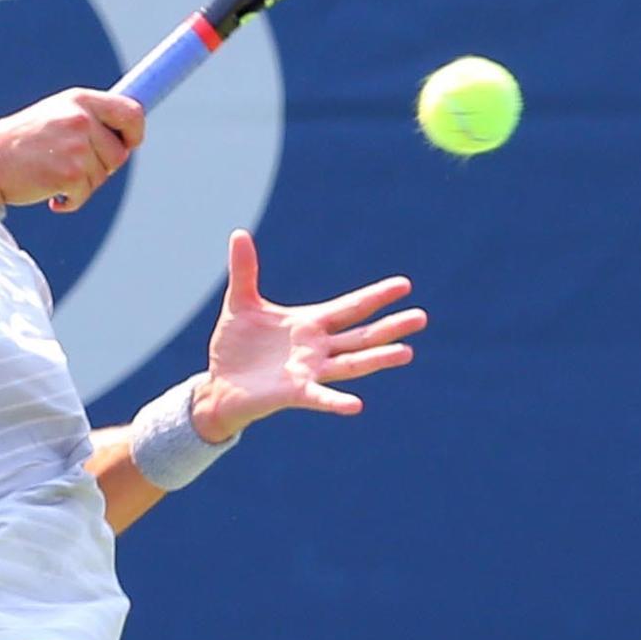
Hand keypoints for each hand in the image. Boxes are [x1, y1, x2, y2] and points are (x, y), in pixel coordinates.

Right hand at [0, 89, 143, 212]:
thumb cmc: (18, 143)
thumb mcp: (53, 116)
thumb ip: (88, 119)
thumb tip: (127, 137)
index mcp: (79, 100)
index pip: (131, 111)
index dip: (135, 132)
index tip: (129, 143)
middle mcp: (81, 119)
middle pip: (119, 153)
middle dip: (101, 166)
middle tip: (72, 167)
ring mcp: (77, 146)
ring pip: (103, 176)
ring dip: (82, 184)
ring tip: (52, 176)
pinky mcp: (71, 173)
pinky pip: (86, 194)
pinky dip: (71, 201)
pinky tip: (49, 193)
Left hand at [191, 229, 426, 441]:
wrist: (219, 384)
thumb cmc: (235, 345)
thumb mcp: (241, 303)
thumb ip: (245, 270)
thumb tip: (239, 233)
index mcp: (309, 323)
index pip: (350, 307)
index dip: (376, 297)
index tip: (404, 285)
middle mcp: (317, 348)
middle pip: (361, 335)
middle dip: (390, 326)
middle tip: (420, 317)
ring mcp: (309, 371)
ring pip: (351, 363)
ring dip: (378, 358)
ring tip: (406, 352)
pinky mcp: (294, 393)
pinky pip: (320, 398)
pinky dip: (337, 401)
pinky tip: (356, 405)